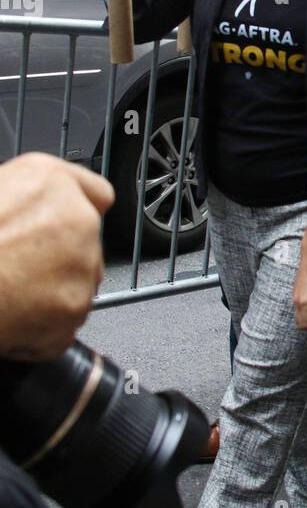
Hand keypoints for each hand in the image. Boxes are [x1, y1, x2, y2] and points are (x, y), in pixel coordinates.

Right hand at [0, 154, 113, 359]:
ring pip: (78, 283)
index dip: (77, 211)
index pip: (95, 193)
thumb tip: (29, 211)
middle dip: (61, 258)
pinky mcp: (75, 308)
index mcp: (49, 181)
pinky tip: (12, 316)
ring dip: (52, 292)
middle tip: (18, 267)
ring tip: (9, 292)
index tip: (65, 226)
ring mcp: (82, 264)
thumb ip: (24, 199)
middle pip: (87, 243)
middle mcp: (76, 217)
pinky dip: (43, 327)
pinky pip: (65, 320)